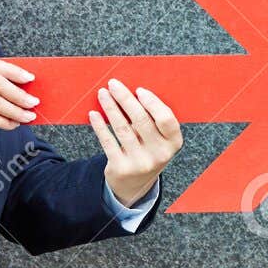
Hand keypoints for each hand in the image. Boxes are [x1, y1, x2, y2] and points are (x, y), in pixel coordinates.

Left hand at [91, 78, 181, 206]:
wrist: (134, 184)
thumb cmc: (147, 150)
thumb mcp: (159, 139)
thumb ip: (152, 120)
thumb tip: (131, 92)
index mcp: (174, 143)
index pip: (166, 119)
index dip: (152, 103)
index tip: (139, 90)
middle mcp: (160, 154)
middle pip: (142, 120)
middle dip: (125, 98)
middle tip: (113, 84)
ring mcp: (140, 163)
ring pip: (122, 128)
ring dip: (110, 107)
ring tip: (103, 93)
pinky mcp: (121, 168)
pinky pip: (108, 142)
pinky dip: (99, 126)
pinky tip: (94, 114)